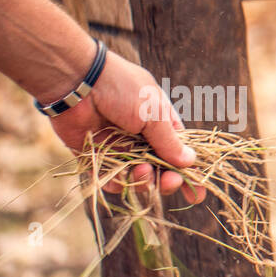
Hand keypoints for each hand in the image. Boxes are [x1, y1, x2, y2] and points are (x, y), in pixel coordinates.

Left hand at [44, 47, 204, 201]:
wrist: (77, 81)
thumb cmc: (122, 89)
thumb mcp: (154, 114)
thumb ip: (170, 142)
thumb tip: (190, 162)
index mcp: (161, 125)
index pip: (181, 154)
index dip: (190, 174)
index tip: (197, 195)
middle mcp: (142, 139)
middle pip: (162, 171)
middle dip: (168, 180)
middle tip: (168, 181)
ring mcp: (119, 148)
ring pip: (138, 178)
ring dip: (143, 181)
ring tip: (140, 170)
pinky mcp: (96, 156)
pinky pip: (110, 179)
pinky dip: (116, 184)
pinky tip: (118, 179)